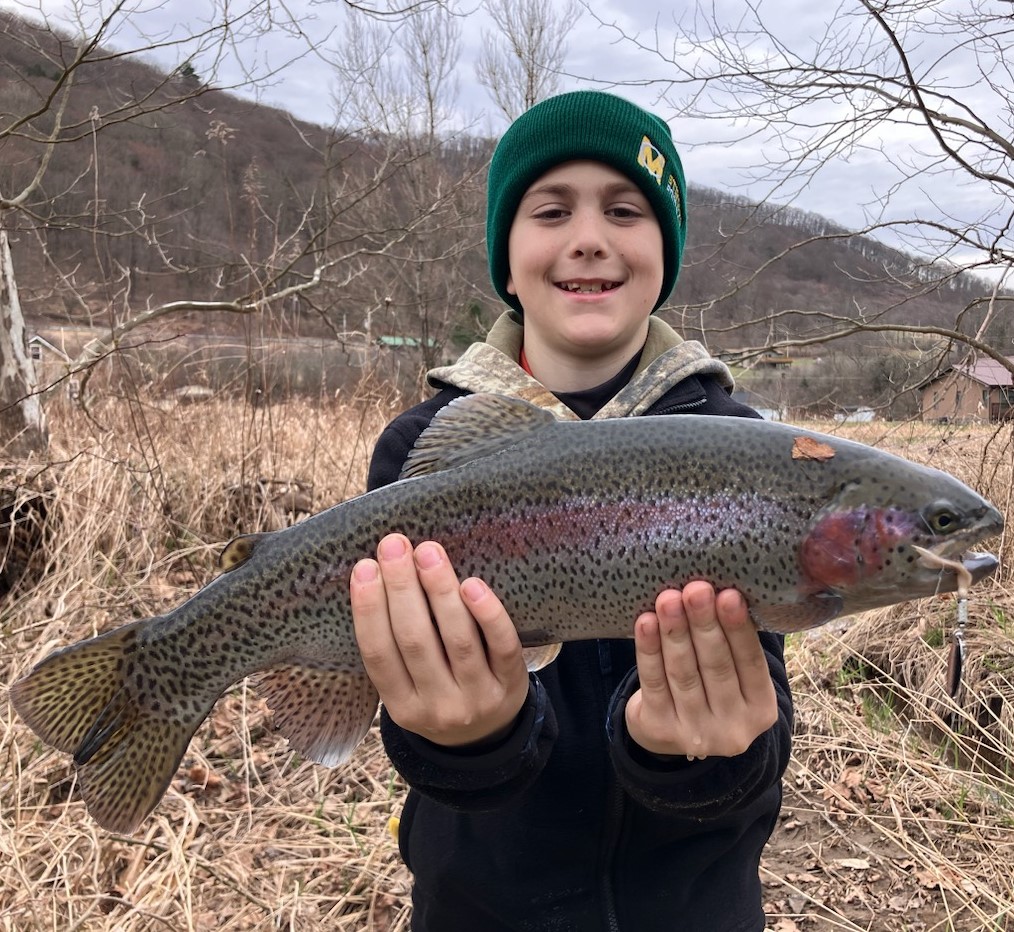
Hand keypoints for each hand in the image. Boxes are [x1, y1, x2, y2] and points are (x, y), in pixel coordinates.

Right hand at [350, 533, 529, 747]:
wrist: (489, 738)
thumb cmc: (438, 692)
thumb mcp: (408, 688)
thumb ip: (395, 645)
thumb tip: (378, 573)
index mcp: (401, 706)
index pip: (378, 655)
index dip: (369, 611)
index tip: (364, 568)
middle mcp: (437, 706)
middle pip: (415, 642)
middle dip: (402, 589)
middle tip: (394, 545)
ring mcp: (477, 697)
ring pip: (457, 639)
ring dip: (440, 591)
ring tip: (429, 552)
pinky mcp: (512, 683)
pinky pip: (501, 646)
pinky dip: (487, 614)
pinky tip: (473, 585)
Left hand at [625, 581, 777, 757]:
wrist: (674, 732)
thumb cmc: (709, 688)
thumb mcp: (733, 675)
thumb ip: (732, 642)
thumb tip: (718, 588)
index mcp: (760, 707)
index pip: (751, 663)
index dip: (739, 629)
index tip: (730, 595)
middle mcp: (733, 726)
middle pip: (716, 667)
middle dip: (704, 624)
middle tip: (696, 590)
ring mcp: (696, 733)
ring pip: (683, 673)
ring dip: (674, 632)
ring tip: (668, 599)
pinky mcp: (660, 728)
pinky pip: (653, 682)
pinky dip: (648, 649)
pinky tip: (645, 623)